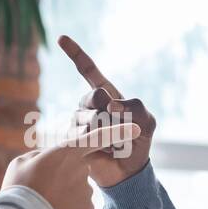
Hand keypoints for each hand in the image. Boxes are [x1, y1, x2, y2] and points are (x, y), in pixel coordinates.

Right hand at [3, 123, 140, 208]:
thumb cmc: (18, 189)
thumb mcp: (21, 163)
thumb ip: (39, 157)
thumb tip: (47, 161)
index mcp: (66, 153)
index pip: (98, 137)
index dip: (118, 131)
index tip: (136, 128)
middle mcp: (82, 170)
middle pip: (80, 167)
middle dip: (66, 175)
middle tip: (45, 186)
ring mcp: (87, 192)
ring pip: (79, 189)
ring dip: (66, 194)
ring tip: (45, 203)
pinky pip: (80, 207)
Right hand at [58, 35, 156, 188]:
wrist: (129, 171)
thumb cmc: (137, 142)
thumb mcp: (146, 121)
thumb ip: (135, 107)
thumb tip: (111, 105)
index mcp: (105, 94)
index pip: (87, 70)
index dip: (75, 53)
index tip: (60, 37)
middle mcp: (87, 106)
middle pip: (92, 97)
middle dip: (109, 110)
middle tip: (119, 122)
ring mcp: (79, 123)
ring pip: (90, 119)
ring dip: (109, 131)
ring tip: (116, 142)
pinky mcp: (73, 141)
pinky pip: (86, 136)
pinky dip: (103, 143)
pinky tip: (107, 150)